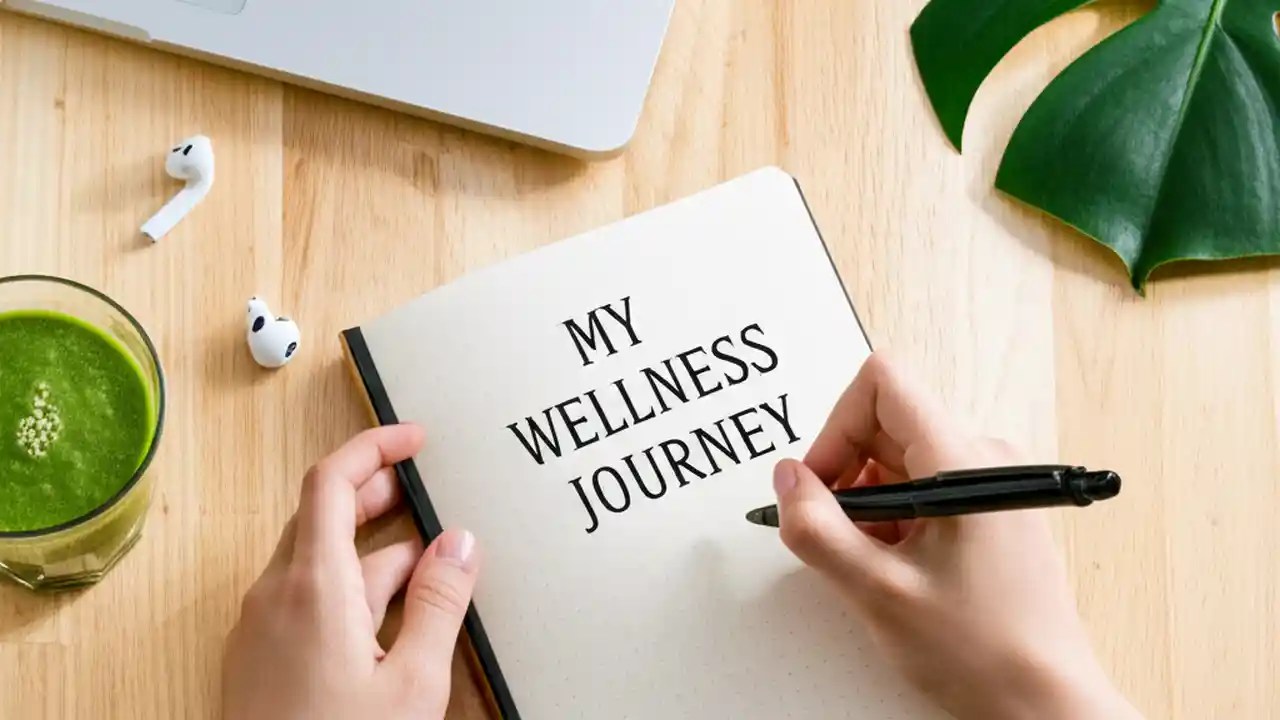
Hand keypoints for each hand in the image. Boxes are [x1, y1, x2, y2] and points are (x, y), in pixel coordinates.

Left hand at [222, 424, 480, 719]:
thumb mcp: (412, 682)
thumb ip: (439, 603)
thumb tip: (460, 544)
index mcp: (311, 584)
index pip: (332, 480)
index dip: (374, 447)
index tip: (412, 437)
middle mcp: (273, 595)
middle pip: (322, 514)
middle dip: (377, 494)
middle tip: (426, 489)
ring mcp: (259, 628)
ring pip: (317, 561)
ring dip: (371, 550)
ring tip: (429, 562)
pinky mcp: (258, 659)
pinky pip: (304, 598)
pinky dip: (349, 587)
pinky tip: (390, 615)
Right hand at [774, 353, 1140, 719]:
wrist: (1046, 704)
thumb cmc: (983, 652)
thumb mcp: (879, 592)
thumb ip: (818, 530)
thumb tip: (787, 481)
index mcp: (964, 461)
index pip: (884, 383)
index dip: (836, 426)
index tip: (823, 485)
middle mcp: (983, 458)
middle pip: (886, 422)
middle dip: (847, 475)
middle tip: (839, 536)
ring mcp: (990, 484)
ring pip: (900, 459)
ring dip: (870, 505)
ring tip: (876, 564)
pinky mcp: (990, 510)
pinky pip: (924, 488)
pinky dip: (894, 521)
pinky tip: (899, 570)